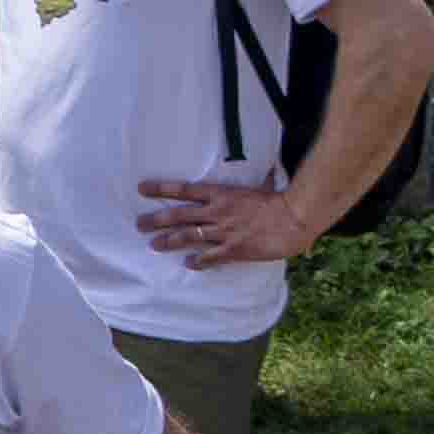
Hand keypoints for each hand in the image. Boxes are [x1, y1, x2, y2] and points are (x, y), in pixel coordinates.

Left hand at [134, 176, 318, 272]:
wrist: (294, 218)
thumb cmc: (278, 199)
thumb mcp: (258, 184)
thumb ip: (249, 182)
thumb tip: (259, 169)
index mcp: (220, 194)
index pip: (184, 190)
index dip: (161, 189)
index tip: (142, 189)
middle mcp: (216, 212)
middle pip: (178, 216)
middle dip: (156, 220)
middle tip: (139, 224)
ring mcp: (223, 232)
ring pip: (188, 237)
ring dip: (169, 241)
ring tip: (154, 244)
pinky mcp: (233, 250)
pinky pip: (210, 257)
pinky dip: (198, 261)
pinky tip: (188, 264)